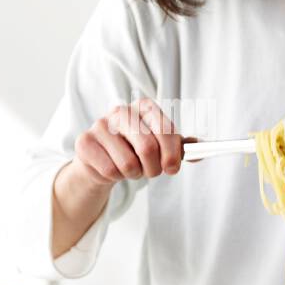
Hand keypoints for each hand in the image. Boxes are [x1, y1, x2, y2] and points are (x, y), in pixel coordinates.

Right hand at [71, 98, 186, 186]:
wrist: (103, 159)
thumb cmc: (136, 150)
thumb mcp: (162, 147)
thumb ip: (181, 148)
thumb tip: (200, 150)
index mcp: (144, 107)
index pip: (164, 129)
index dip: (172, 152)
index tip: (173, 168)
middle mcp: (121, 111)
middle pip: (147, 147)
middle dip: (154, 168)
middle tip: (152, 172)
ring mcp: (100, 125)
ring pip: (128, 163)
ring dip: (134, 174)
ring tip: (130, 168)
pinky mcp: (85, 142)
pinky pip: (110, 170)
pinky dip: (116, 177)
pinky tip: (112, 168)